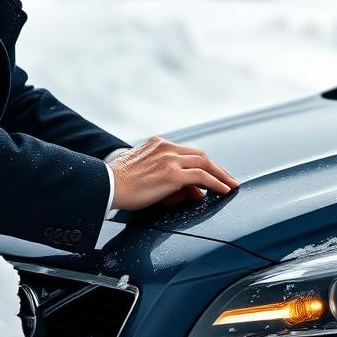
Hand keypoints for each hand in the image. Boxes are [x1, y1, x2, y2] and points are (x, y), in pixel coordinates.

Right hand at [109, 137, 238, 210]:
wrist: (105, 185)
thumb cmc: (119, 184)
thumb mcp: (146, 176)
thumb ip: (171, 181)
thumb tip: (196, 192)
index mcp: (157, 144)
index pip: (187, 152)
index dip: (203, 163)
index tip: (212, 172)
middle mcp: (165, 148)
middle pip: (200, 155)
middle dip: (216, 168)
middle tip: (227, 179)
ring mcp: (169, 159)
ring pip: (204, 163)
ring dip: (221, 175)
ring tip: (231, 186)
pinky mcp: (172, 173)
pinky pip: (202, 177)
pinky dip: (216, 183)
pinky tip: (224, 190)